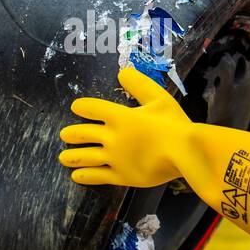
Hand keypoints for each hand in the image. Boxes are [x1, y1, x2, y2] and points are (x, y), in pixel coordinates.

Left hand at [59, 66, 189, 186]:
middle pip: (84, 133)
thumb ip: (139, 84)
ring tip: (63, 157)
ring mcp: (114, 158)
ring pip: (86, 157)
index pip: (93, 108)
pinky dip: (85, 175)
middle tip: (64, 134)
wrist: (186, 153)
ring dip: (72, 156)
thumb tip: (122, 72)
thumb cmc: (174, 124)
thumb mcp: (159, 97)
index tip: (76, 107)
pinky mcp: (121, 176)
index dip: (82, 106)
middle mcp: (111, 137)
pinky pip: (98, 176)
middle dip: (72, 133)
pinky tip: (77, 176)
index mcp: (119, 116)